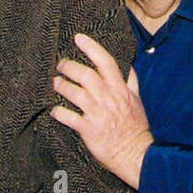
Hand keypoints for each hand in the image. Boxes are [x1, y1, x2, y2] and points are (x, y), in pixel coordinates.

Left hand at [52, 33, 153, 188]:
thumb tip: (129, 68)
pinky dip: (59, 112)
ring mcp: (97, 113)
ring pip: (74, 93)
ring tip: (56, 83)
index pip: (105, 62)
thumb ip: (131, 83)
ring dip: (62, 86)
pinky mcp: (88, 129)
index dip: (91, 47)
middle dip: (69, 66)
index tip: (78, 38)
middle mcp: (108, 98)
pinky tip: (54, 110)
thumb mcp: (138, 102)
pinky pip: (68, 117)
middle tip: (60, 65)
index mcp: (120, 90)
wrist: (136, 154)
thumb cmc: (136, 129)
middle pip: (85, 75)